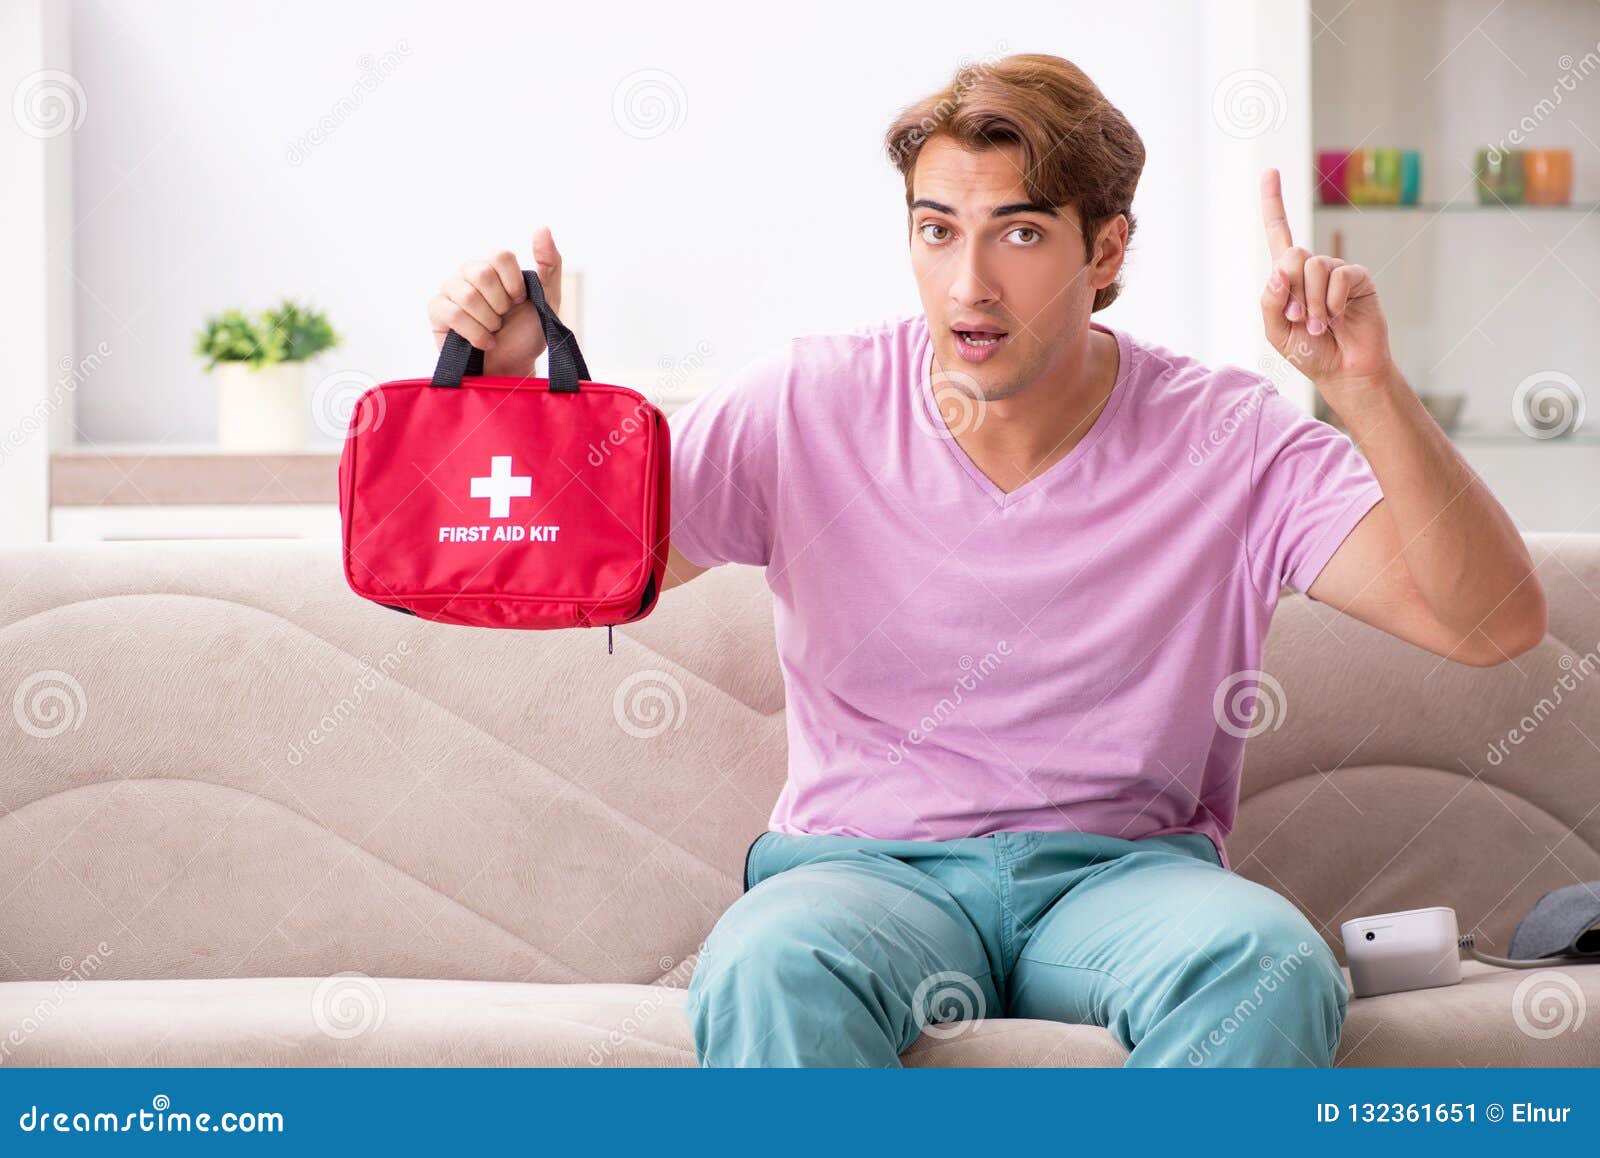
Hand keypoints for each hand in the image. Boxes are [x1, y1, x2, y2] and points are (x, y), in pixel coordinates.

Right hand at [427, 227, 563, 375]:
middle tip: (503, 319)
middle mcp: (469, 272)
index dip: (514, 284)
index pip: (501, 256)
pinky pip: (452, 313)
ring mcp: (450, 289)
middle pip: (483, 274)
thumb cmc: (527, 333)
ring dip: (488, 321)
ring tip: (493, 331)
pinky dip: (474, 333)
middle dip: (500, 305)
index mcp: (494, 266)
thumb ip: (550, 263)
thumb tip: (542, 228)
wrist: (512, 366)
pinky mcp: (437, 310)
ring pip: (468, 295)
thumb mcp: (548, 299)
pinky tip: (482, 342)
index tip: (519, 301)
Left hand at [1258, 168, 1396, 408]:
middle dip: (1291, 292)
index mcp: (1288, 277)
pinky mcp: (1357, 278)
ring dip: (1312, 304)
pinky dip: (1332, 303)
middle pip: (1292, 255)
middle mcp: (1312, 267)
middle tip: (1300, 319)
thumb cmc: (1308, 351)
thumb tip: (1279, 270)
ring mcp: (1335, 271)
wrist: (1343, 370)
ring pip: (1314, 268)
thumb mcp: (1275, 330)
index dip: (1273, 202)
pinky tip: (1337, 319)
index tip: (1270, 171)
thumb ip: (1269, 300)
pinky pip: (1339, 277)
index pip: (1278, 233)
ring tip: (1320, 325)